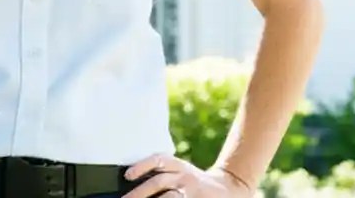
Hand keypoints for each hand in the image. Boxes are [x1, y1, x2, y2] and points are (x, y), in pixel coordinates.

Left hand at [121, 155, 253, 197]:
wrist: (227, 189)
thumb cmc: (192, 181)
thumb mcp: (180, 170)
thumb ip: (160, 172)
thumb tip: (130, 180)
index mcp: (177, 164)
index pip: (158, 160)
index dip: (141, 166)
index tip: (127, 175)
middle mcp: (184, 175)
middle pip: (159, 181)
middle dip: (139, 192)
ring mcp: (191, 190)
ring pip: (168, 197)